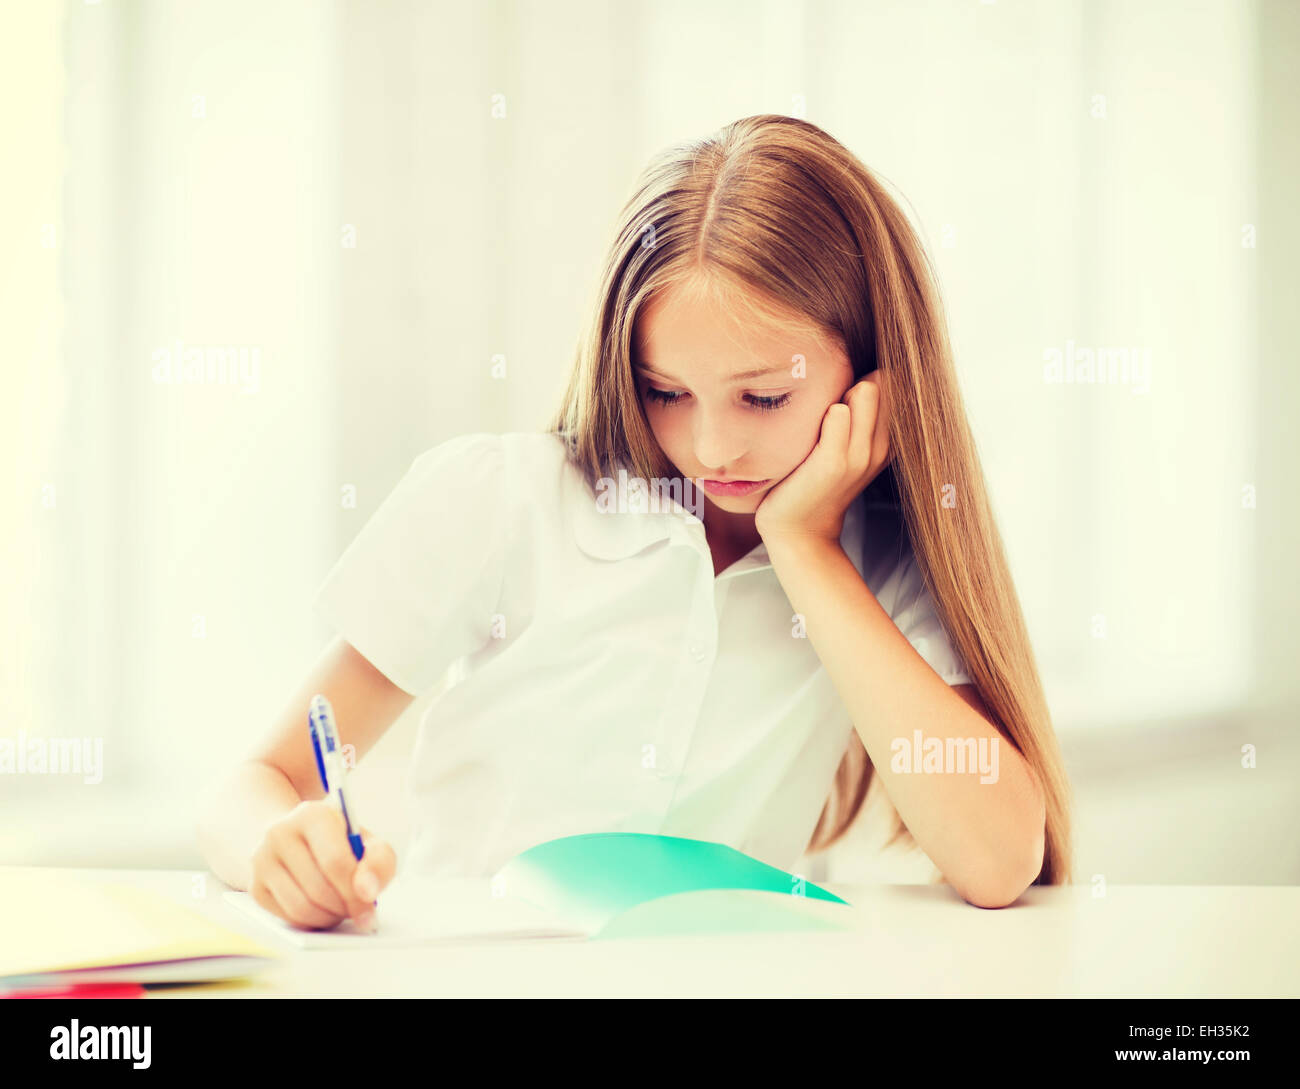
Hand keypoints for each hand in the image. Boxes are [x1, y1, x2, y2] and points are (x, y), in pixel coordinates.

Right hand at [249, 800, 397, 931]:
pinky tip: (323, 910)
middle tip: (358, 910)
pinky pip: (287, 917)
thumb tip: (367, 891)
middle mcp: (280, 833)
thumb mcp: (366, 841)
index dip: (356, 892)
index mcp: (312, 815)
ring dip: (328, 918)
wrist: (296, 836)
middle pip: (318, 889)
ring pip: (300, 908)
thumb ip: (379, 861)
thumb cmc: (338, 841)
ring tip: (342, 909)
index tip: (370, 909)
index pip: (335, 862)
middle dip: (344, 907)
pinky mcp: (255, 886)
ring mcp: (262, 860)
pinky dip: (311, 922)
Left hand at [754, 373, 891, 546]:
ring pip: (864, 392)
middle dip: (852, 380)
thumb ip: (854, 414)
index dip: (868, 375)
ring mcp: (859, 455)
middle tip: (822, 402)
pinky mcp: (834, 461)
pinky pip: (836, 412)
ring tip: (814, 416)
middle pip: (882, 382)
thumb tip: (856, 372)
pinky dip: (820, 411)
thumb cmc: (811, 483)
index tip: (840, 389)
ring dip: (836, 393)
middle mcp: (880, 447)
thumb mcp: (841, 448)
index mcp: (885, 442)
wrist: (798, 530)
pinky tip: (804, 430)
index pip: (895, 384)